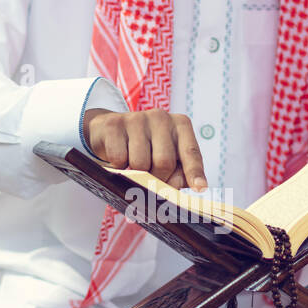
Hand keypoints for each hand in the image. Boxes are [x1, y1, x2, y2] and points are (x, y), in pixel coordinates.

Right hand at [82, 108, 207, 190]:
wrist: (107, 130)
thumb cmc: (143, 148)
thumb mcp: (165, 157)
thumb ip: (177, 174)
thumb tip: (175, 190)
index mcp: (180, 125)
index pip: (191, 152)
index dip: (195, 172)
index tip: (200, 188)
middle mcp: (161, 117)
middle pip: (164, 162)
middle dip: (156, 178)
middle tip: (149, 179)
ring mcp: (137, 118)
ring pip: (140, 163)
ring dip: (135, 173)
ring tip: (131, 165)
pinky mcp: (114, 123)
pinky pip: (119, 158)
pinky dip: (117, 167)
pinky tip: (118, 159)